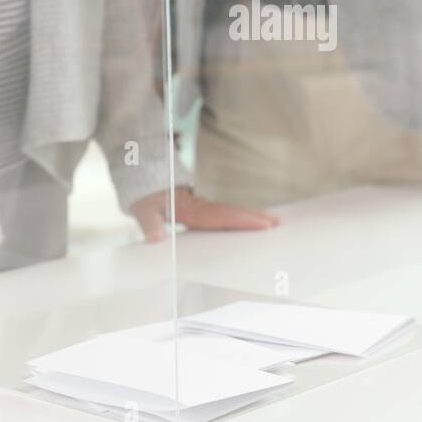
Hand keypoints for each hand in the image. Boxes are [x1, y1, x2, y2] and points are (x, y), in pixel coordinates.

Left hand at [131, 187, 280, 242]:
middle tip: (278, 224)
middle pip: (233, 213)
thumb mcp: (143, 210)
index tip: (262, 223)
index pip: (222, 216)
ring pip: (232, 212)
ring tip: (274, 223)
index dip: (242, 220)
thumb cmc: (146, 199)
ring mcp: (205, 207)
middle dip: (256, 218)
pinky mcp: (205, 209)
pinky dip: (241, 218)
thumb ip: (149, 224)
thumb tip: (155, 239)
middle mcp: (202, 206)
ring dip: (252, 217)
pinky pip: (226, 214)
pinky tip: (254, 223)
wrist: (144, 183)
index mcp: (192, 208)